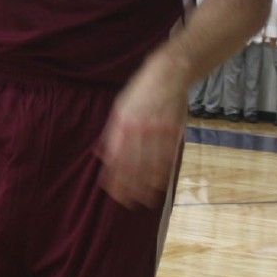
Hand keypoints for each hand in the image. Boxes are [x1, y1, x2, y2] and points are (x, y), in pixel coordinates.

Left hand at [99, 54, 187, 208]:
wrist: (168, 73)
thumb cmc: (141, 90)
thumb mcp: (120, 107)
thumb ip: (112, 132)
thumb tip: (102, 154)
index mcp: (123, 124)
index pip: (116, 158)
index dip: (115, 178)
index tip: (113, 193)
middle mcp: (139, 129)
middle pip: (133, 165)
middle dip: (130, 187)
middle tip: (128, 203)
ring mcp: (158, 130)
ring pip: (151, 164)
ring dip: (146, 184)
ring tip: (143, 199)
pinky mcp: (174, 130)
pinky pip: (167, 156)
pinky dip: (163, 172)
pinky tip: (159, 183)